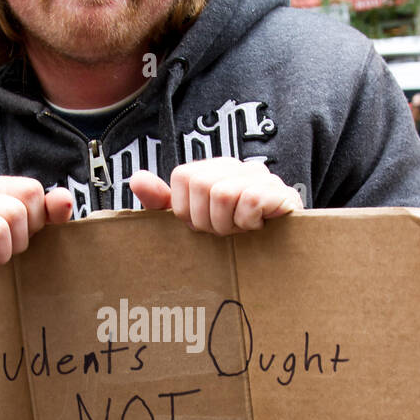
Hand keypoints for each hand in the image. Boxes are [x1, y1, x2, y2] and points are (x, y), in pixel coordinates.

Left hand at [129, 159, 303, 234]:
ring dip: (228, 223)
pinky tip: (257, 227)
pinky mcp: (282, 192)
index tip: (203, 224)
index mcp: (213, 170)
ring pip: (223, 193)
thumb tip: (137, 180)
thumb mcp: (192, 219)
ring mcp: (261, 178)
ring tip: (240, 229)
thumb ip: (162, 202)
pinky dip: (248, 222)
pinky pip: (250, 200)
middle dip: (207, 220)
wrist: (279, 252)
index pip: (183, 176)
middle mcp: (237, 167)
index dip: (187, 209)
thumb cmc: (232, 235)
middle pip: (201, 184)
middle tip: (223, 230)